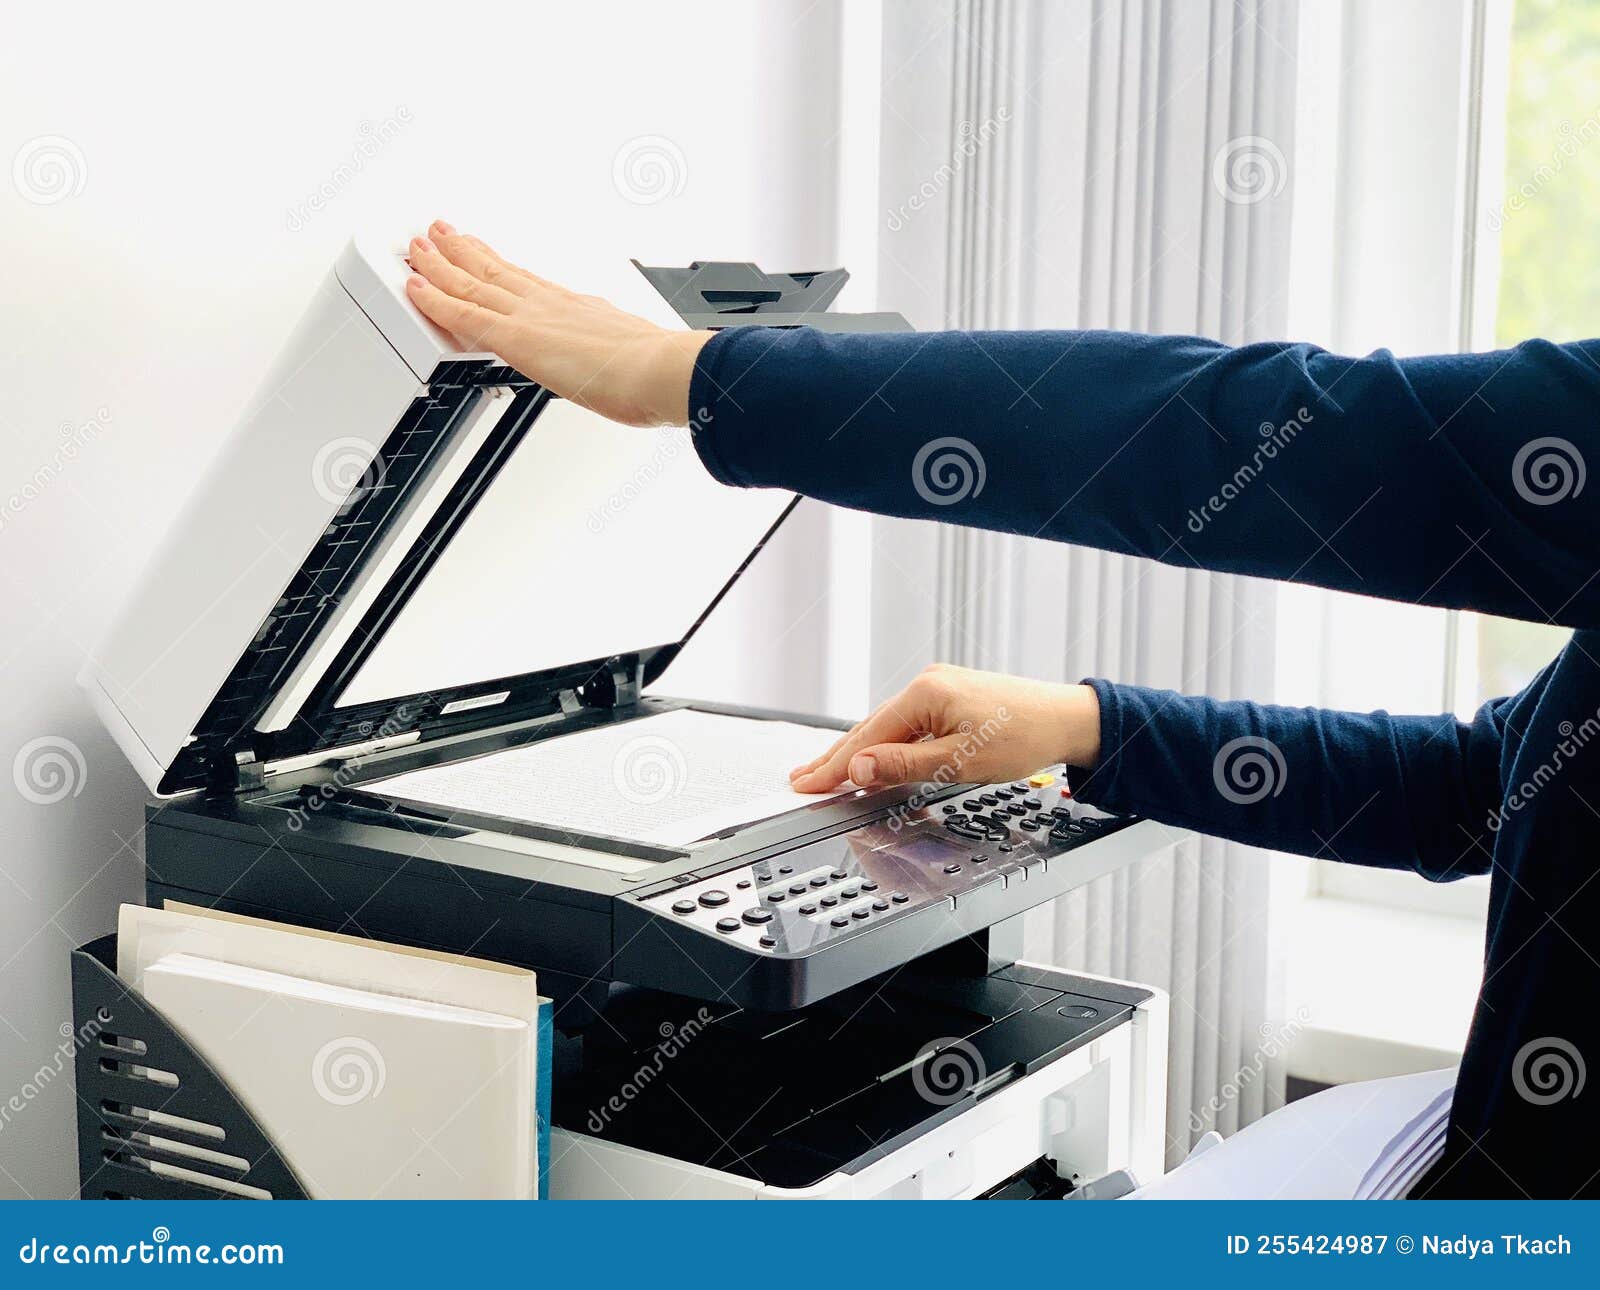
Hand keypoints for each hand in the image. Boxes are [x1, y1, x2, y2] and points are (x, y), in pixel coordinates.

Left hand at [404, 220, 709, 426]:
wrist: (662, 369)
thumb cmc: (657, 371)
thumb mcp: (635, 355)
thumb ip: (618, 356)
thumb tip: (624, 369)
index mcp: (579, 309)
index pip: (527, 282)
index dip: (500, 266)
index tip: (484, 253)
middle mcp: (551, 304)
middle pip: (496, 272)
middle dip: (465, 252)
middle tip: (440, 232)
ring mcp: (532, 317)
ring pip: (474, 284)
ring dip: (441, 264)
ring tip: (419, 246)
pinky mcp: (517, 339)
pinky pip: (465, 315)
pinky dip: (436, 300)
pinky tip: (415, 288)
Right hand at [789, 664, 1100, 791]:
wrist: (1067, 719)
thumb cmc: (1025, 736)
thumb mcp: (961, 760)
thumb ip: (905, 765)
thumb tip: (861, 769)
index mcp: (924, 693)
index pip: (867, 736)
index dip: (835, 766)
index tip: (808, 784)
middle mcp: (926, 684)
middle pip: (869, 728)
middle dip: (836, 758)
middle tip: (803, 780)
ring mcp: (937, 688)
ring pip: (885, 726)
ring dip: (857, 751)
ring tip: (828, 771)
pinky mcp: (949, 697)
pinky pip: (904, 722)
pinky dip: (883, 741)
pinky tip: (872, 754)